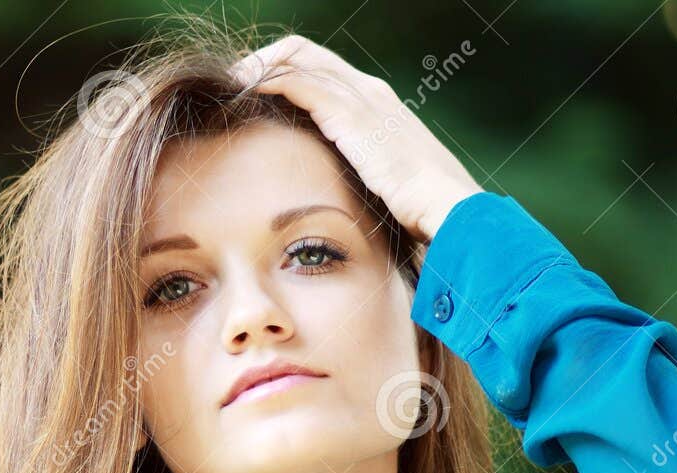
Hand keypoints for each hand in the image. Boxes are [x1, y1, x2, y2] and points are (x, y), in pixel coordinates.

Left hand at [229, 35, 485, 242]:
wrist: (451, 212)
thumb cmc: (425, 216)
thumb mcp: (390, 192)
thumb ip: (365, 184)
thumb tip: (344, 206)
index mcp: (380, 106)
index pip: (323, 70)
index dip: (285, 74)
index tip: (254, 96)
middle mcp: (370, 92)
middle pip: (304, 52)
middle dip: (263, 61)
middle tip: (230, 84)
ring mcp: (361, 98)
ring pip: (294, 58)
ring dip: (255, 68)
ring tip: (225, 88)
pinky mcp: (349, 114)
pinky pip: (294, 81)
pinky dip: (263, 81)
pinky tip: (239, 96)